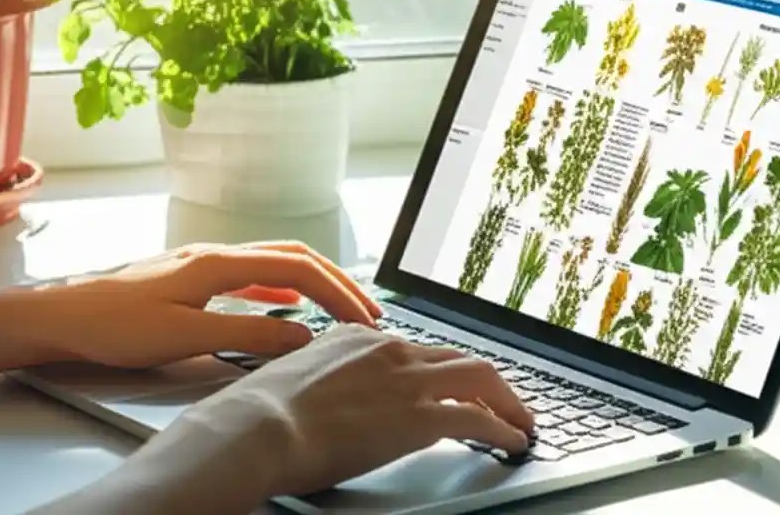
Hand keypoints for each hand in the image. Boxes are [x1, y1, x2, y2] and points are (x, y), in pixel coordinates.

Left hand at [38, 241, 381, 368]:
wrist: (59, 317)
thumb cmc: (113, 326)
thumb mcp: (185, 337)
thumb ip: (247, 336)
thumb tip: (302, 336)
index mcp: (220, 263)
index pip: (299, 270)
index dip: (337, 293)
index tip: (363, 319)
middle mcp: (216, 255)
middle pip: (295, 257)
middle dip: (337, 282)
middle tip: (367, 311)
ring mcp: (203, 263)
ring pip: (276, 262)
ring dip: (313, 282)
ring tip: (339, 306)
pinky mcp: (191, 277)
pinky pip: (253, 274)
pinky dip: (283, 286)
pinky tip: (285, 303)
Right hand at [76, 324, 532, 513]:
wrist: (258, 427)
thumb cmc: (259, 414)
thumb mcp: (291, 377)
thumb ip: (319, 377)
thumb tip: (321, 395)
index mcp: (358, 338)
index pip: (416, 349)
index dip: (441, 370)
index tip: (452, 385)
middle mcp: (390, 350)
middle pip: (457, 356)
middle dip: (487, 380)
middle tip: (504, 400)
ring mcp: (408, 380)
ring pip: (480, 377)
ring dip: (507, 401)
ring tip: (520, 421)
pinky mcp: (421, 416)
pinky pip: (479, 418)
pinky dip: (504, 428)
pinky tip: (513, 441)